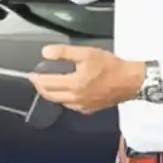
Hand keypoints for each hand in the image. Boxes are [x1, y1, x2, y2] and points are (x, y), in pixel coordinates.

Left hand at [27, 44, 143, 114]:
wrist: (130, 81)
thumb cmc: (111, 66)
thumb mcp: (87, 53)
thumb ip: (64, 52)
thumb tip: (46, 53)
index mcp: (74, 84)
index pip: (47, 84)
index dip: (37, 79)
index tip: (32, 74)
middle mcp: (76, 98)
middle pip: (51, 96)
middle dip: (41, 88)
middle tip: (37, 80)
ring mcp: (83, 106)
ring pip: (60, 102)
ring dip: (51, 94)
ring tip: (48, 85)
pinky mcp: (90, 109)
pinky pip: (70, 106)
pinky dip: (63, 99)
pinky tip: (65, 92)